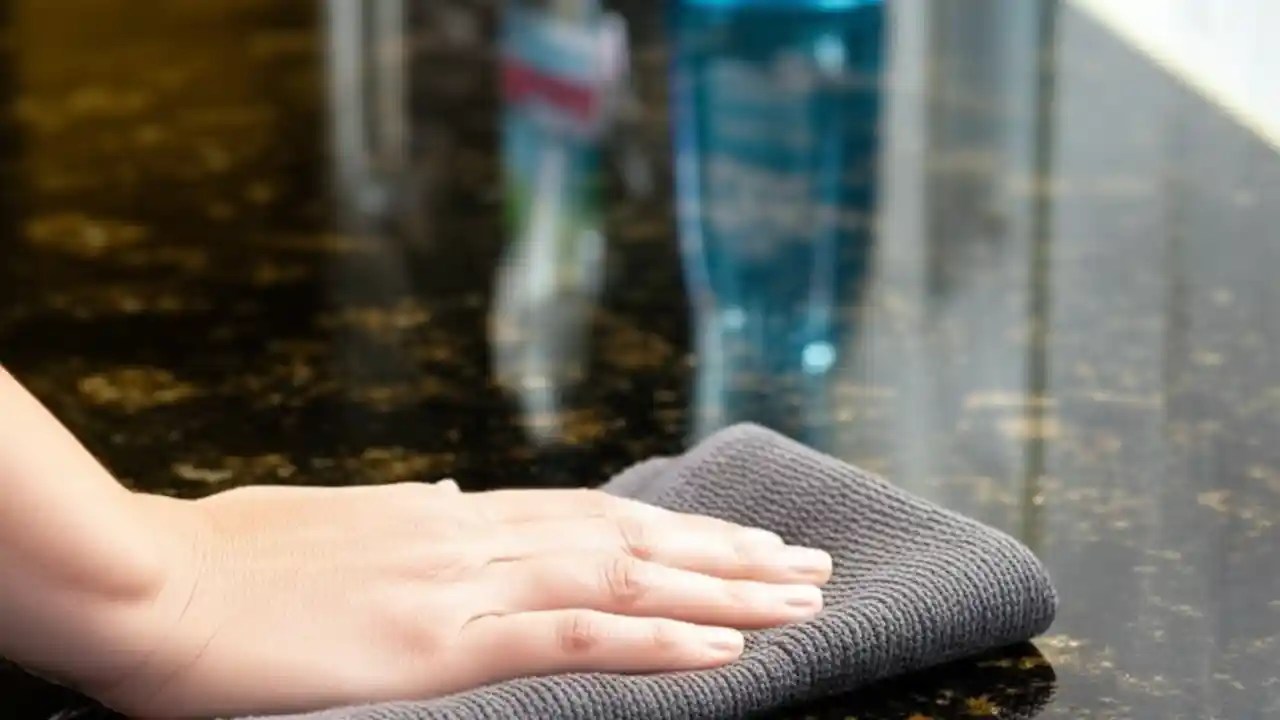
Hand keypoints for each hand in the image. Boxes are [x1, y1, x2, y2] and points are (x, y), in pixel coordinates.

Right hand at [94, 482, 831, 717]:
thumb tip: (456, 499)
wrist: (151, 584)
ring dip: (723, 588)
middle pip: (632, 538)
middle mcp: (475, 537)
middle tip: (809, 560)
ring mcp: (462, 587)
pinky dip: (657, 641)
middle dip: (729, 552)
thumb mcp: (332, 522)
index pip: (593, 515)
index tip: (738, 537)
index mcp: (451, 517)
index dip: (675, 528)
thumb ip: (406, 513)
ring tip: (802, 599)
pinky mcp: (438, 643)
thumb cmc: (226, 558)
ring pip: (625, 579)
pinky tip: (725, 648)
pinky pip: (573, 637)